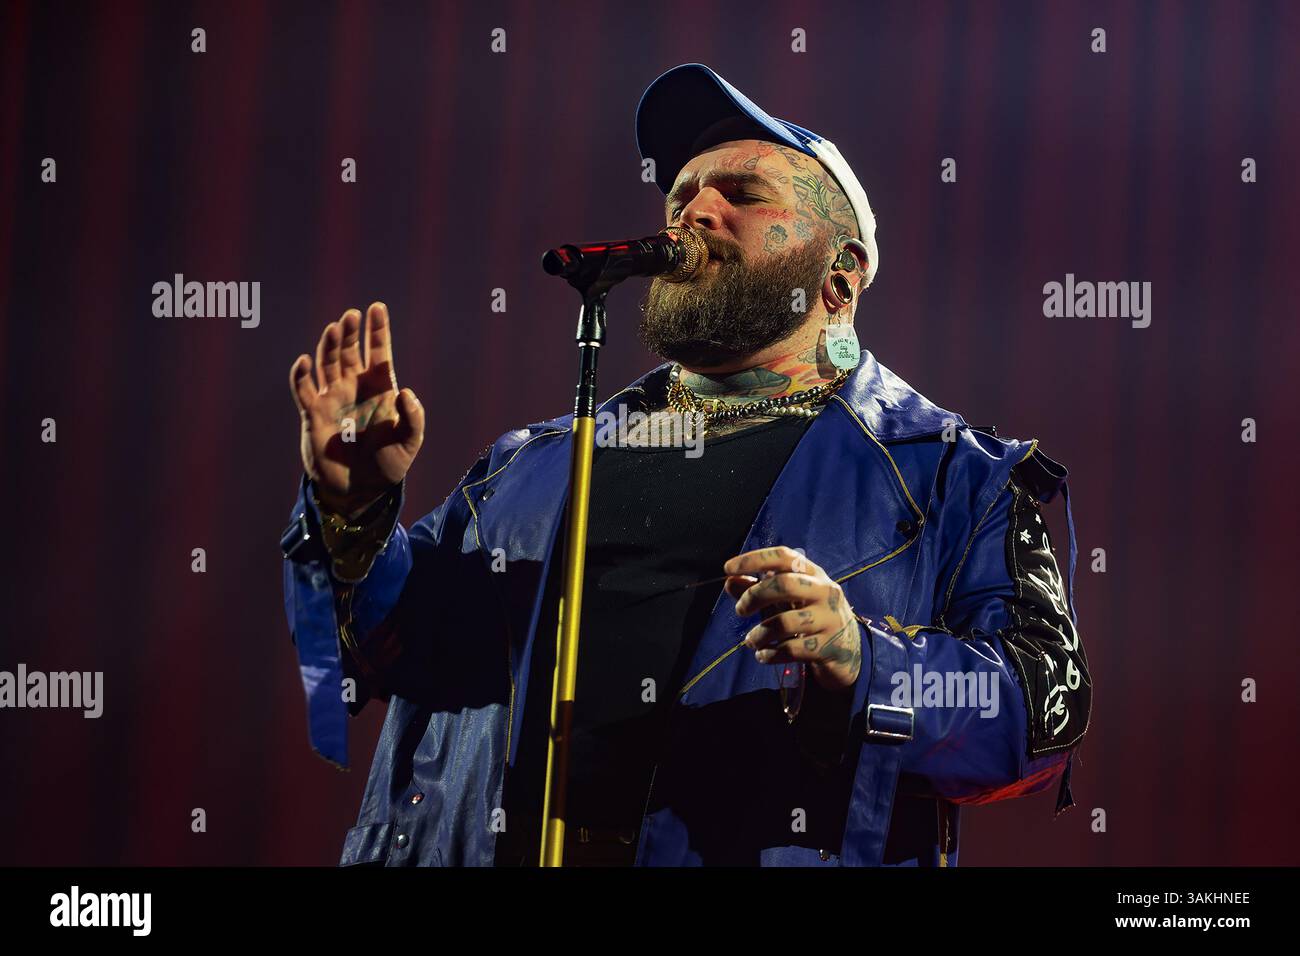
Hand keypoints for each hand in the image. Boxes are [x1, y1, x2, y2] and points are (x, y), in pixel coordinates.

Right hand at [288, 302, 424, 516]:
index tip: (377, 307)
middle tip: (352, 316)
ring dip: (330, 347)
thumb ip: (413, 418)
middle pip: (350, 352)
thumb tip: (405, 392)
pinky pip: (303, 389)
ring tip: (335, 329)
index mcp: (380, 389)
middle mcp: (355, 388)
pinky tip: (305, 361)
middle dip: (351, 333)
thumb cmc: (389, 465)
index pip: (379, 352)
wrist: (361, 491)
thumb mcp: (410, 443)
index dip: (378, 330)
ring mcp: (332, 398)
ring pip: (327, 364)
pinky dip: (301, 374)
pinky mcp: (312, 414)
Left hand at [723, 546, 863, 692]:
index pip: (785, 557)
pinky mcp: (829, 647)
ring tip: (752, 641)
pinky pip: (791, 650)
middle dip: (754, 596)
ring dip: (759, 634)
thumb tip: (729, 582)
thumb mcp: (787, 601)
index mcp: (814, 574)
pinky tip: (763, 656)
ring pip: (784, 622)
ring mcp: (829, 619)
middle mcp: (824, 591)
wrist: (850, 652)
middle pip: (784, 585)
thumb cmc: (811, 618)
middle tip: (740, 611)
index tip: (728, 568)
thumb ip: (757, 590)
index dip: (755, 559)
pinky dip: (770, 654)